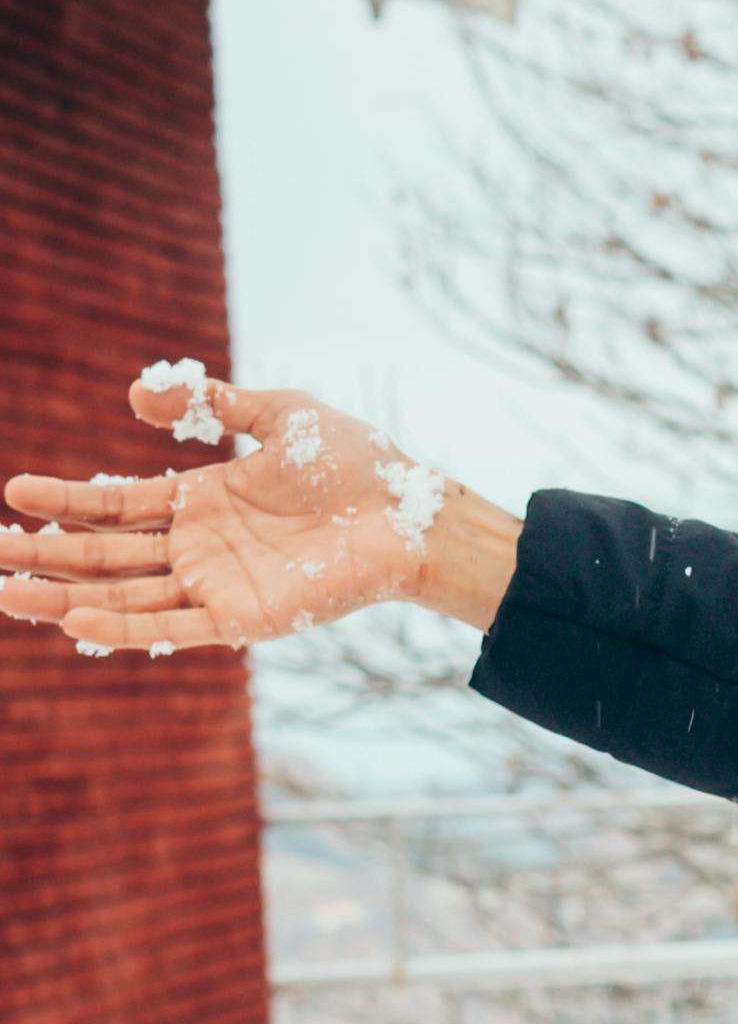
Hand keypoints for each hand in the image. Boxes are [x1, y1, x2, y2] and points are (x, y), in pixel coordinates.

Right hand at [0, 369, 522, 654]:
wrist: (412, 512)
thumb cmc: (354, 463)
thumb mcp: (276, 414)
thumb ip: (208, 403)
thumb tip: (132, 395)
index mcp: (201, 501)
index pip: (114, 503)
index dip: (63, 500)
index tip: (11, 491)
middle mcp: (198, 547)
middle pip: (103, 554)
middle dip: (42, 555)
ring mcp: (216, 584)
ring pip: (122, 596)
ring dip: (64, 597)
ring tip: (7, 593)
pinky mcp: (242, 617)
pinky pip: (171, 626)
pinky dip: (123, 628)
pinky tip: (76, 619)